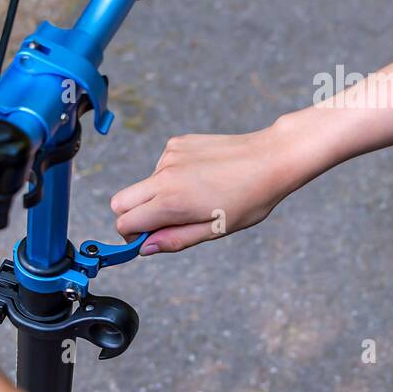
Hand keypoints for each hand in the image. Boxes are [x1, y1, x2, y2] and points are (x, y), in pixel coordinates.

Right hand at [109, 117, 318, 253]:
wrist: (271, 158)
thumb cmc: (249, 198)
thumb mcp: (215, 230)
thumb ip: (175, 240)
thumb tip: (145, 248)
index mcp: (171, 201)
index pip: (125, 222)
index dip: (132, 236)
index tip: (149, 239)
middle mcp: (163, 176)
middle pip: (121, 201)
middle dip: (132, 216)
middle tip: (161, 223)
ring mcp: (169, 156)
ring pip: (144, 185)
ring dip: (158, 196)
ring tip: (196, 196)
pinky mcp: (177, 143)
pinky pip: (160, 167)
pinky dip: (171, 177)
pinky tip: (199, 178)